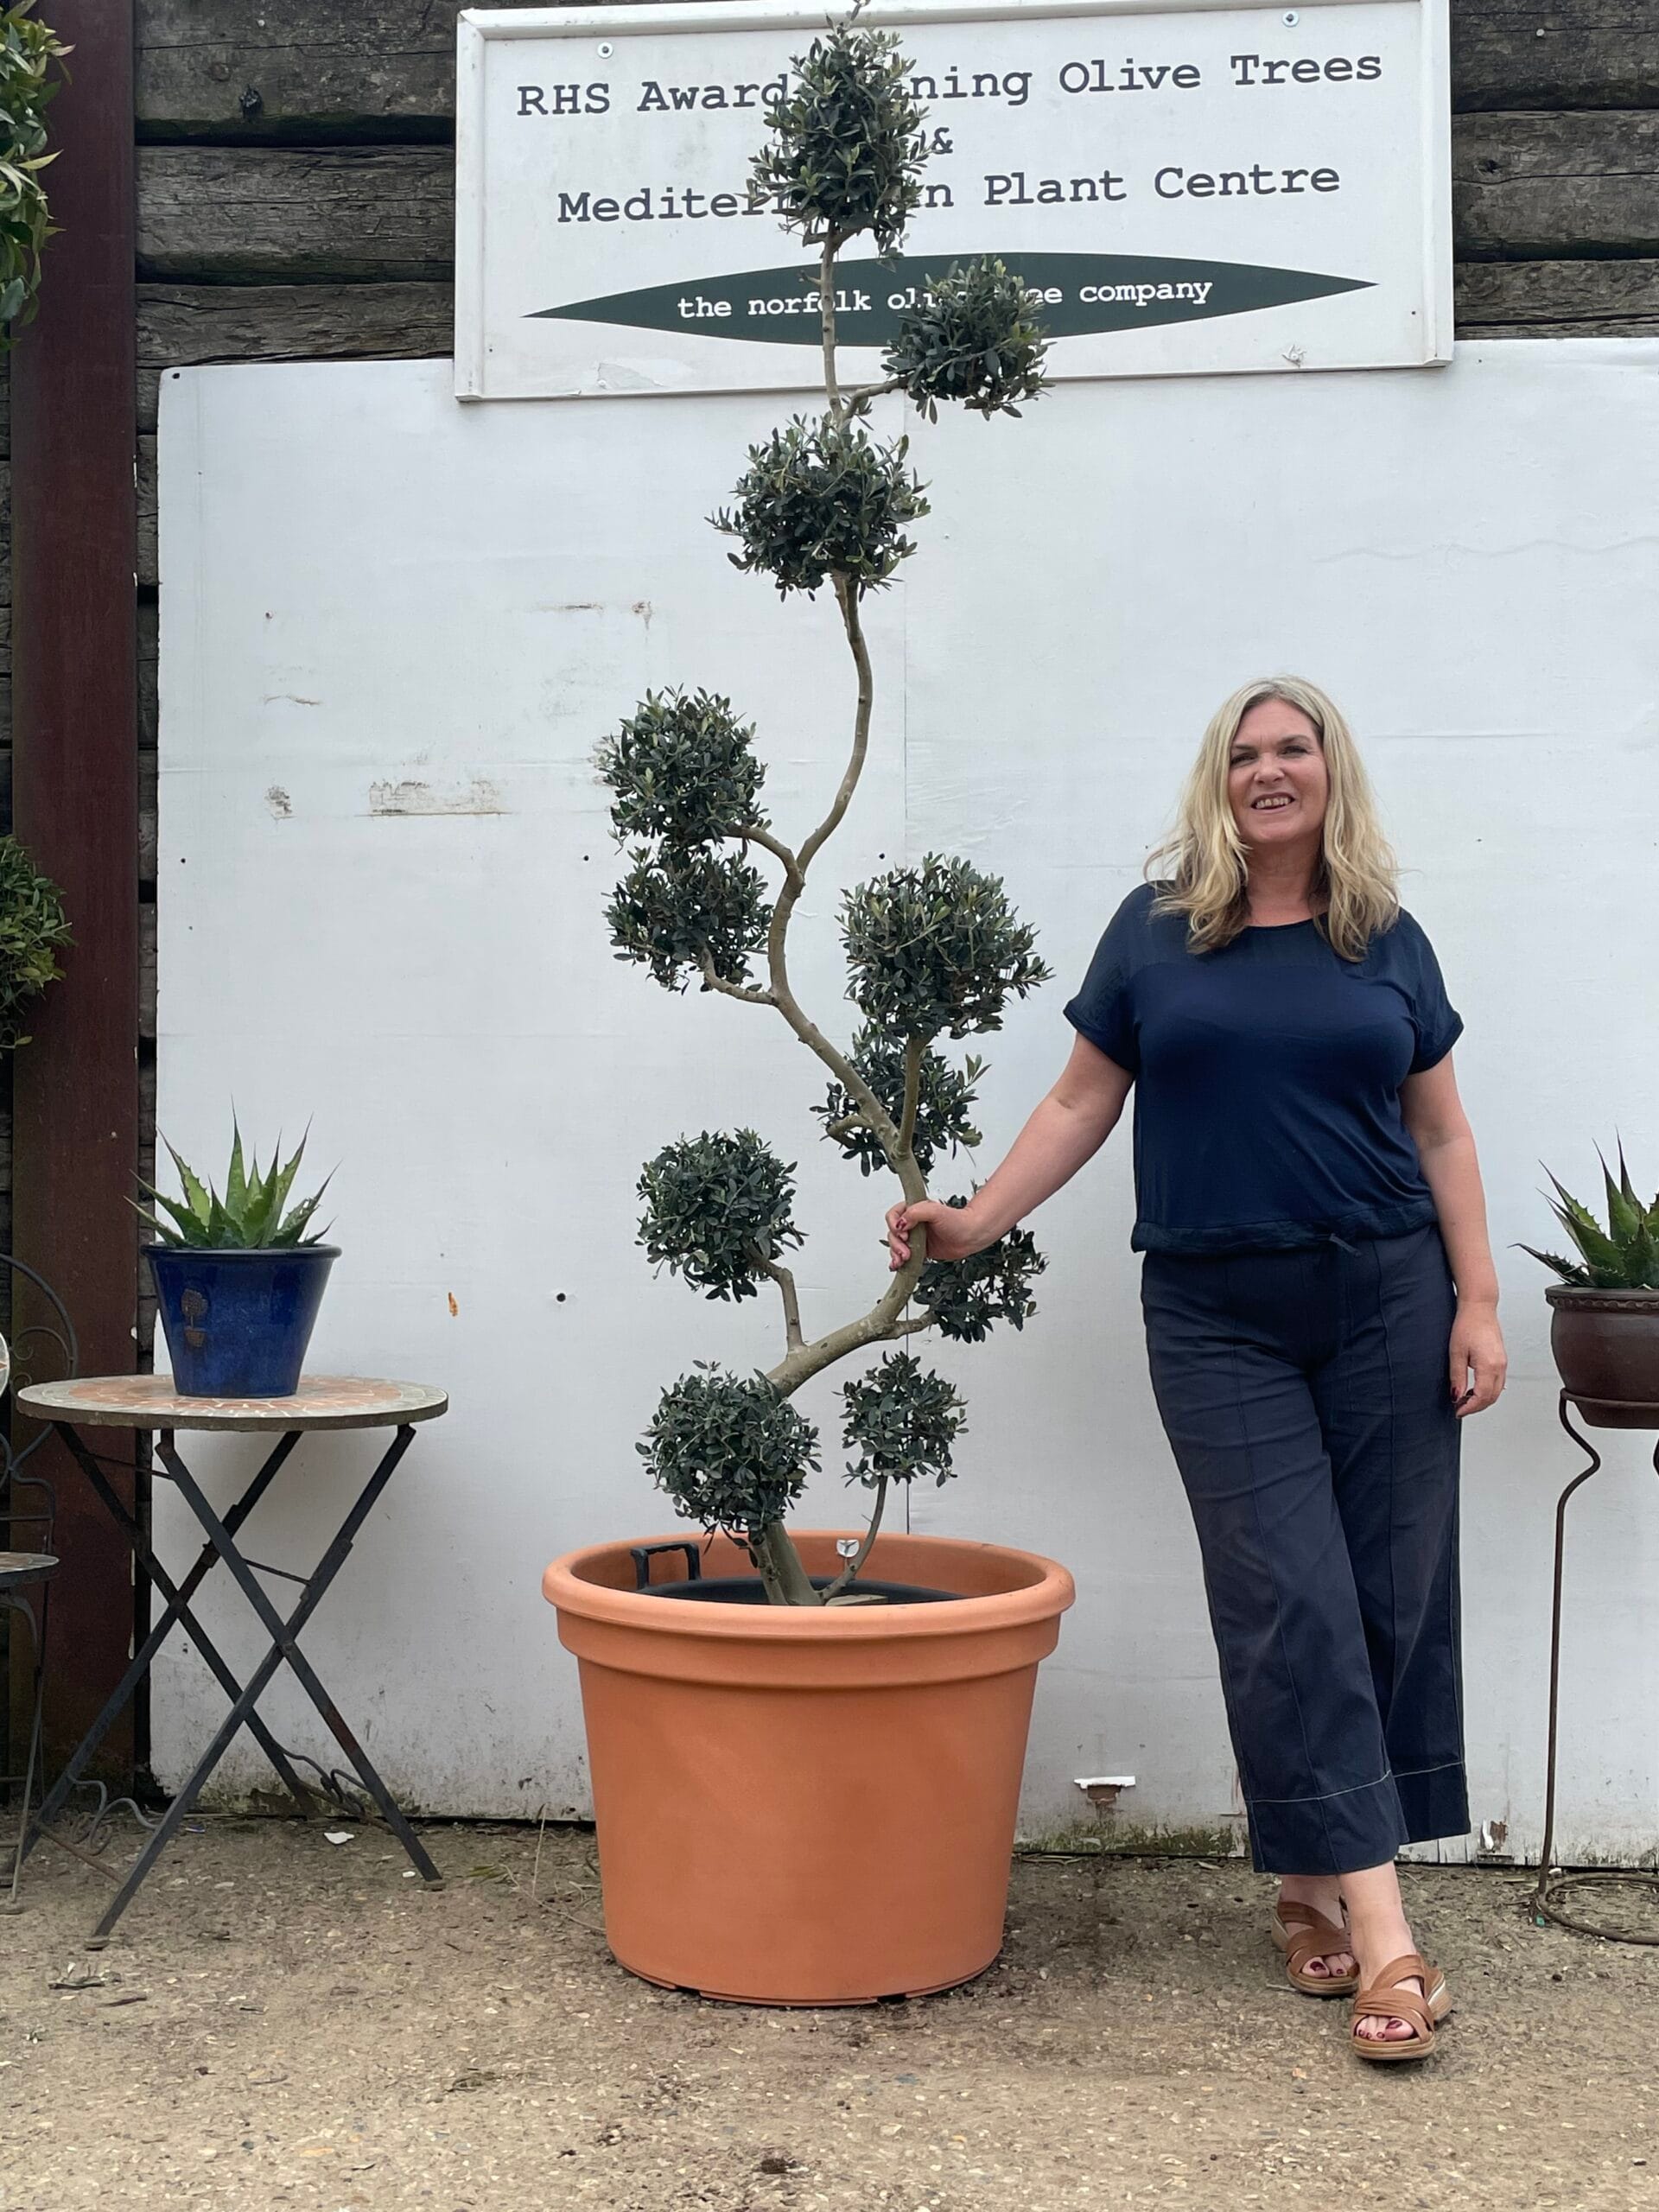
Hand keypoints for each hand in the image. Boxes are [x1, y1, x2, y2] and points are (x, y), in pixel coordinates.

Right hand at [885, 1199, 986, 1270]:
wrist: (971, 1236)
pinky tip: (898, 1265)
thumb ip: (915, 1213)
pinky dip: (899, 1261)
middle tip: (905, 1251)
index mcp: (914, 1210)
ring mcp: (915, 1238)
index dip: (894, 1225)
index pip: (894, 1215)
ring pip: (896, 1245)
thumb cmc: (958, 1221)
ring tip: (904, 1260)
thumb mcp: (936, 1211)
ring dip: (896, 1253)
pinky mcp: (919, 1250)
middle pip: (893, 1233)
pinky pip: (903, 1256)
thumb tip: (901, 1223)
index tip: (903, 1233)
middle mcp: (913, 1223)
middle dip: (896, 1244)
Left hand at [1449, 1302, 1506, 1416]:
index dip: (1469, 1408)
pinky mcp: (1501, 1360)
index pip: (1482, 1397)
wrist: (1479, 1307)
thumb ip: (1457, 1377)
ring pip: (1497, 1391)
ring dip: (1482, 1399)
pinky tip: (1474, 1389)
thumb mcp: (1456, 1353)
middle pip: (1492, 1397)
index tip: (1458, 1411)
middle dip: (1476, 1407)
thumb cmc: (1468, 1324)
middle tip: (1460, 1408)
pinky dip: (1487, 1390)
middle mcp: (1500, 1366)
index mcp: (1489, 1365)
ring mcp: (1503, 1363)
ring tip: (1464, 1399)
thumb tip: (1456, 1395)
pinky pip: (1498, 1382)